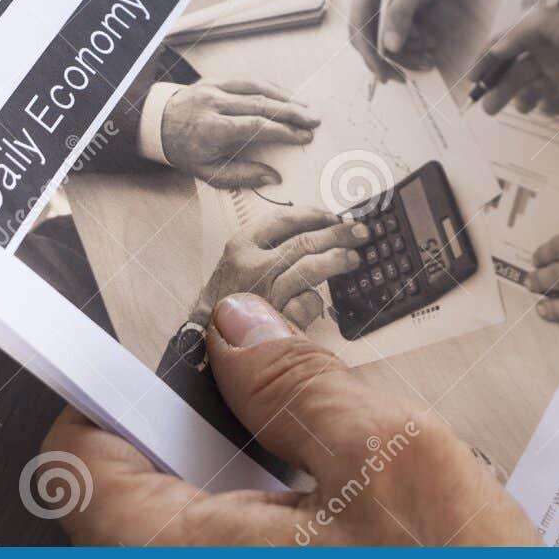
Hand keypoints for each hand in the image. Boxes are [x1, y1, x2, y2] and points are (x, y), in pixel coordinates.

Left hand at [45, 294, 541, 544]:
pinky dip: (291, 514)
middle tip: (289, 392)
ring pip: (207, 519)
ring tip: (344, 453)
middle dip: (215, 420)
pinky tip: (363, 509)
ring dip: (264, 467)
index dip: (117, 389)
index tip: (161, 346)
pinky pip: (252, 555)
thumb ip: (300, 385)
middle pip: (144, 485)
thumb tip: (239, 328)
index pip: (81, 459)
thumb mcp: (387, 459)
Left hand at [160, 79, 317, 189]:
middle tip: (315, 120)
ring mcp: (214, 87)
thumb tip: (273, 177)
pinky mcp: (215, 79)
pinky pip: (247, 80)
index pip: (255, 126)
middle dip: (292, 111)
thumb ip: (241, 176)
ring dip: (285, 96)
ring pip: (257, 86)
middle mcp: (214, 103)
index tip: (304, 136)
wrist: (155, 123)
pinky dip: (270, 87)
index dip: (283, 130)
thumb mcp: (208, 172)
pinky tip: (285, 96)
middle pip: (261, 103)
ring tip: (306, 107)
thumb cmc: (184, 151)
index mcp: (211, 128)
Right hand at [195, 207, 369, 328]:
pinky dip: (313, 301)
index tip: (333, 216)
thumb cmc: (224, 301)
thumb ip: (269, 249)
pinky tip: (316, 302)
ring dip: (336, 260)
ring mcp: (262, 294)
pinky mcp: (273, 322)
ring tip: (354, 258)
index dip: (313, 215)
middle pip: (303, 242)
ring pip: (307, 268)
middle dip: (337, 234)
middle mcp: (251, 266)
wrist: (198, 343)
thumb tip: (316, 231)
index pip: (283, 219)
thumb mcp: (238, 266)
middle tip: (360, 232)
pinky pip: (304, 305)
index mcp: (242, 246)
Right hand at [350, 0, 492, 81]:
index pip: (358, 30)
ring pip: (386, 39)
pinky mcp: (395, 8)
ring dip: (406, 53)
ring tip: (429, 56)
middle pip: (369, 39)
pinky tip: (430, 45)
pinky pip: (398, 34)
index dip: (369, 56)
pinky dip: (413, 44)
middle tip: (409, 77)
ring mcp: (380, 4)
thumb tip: (389, 47)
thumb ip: (401, 13)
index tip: (384, 75)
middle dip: (390, 59)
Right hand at [468, 1, 558, 115]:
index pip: (502, 50)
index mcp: (535, 38)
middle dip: (497, 91)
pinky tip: (549, 102)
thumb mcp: (547, 21)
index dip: (484, 64)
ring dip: (520, 101)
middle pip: (512, 77)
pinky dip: (547, 107)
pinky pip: (553, 107)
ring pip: (529, 94)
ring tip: (520, 104)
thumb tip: (495, 50)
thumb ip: (517, 35)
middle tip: (486, 106)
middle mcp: (545, 58)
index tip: (471, 79)